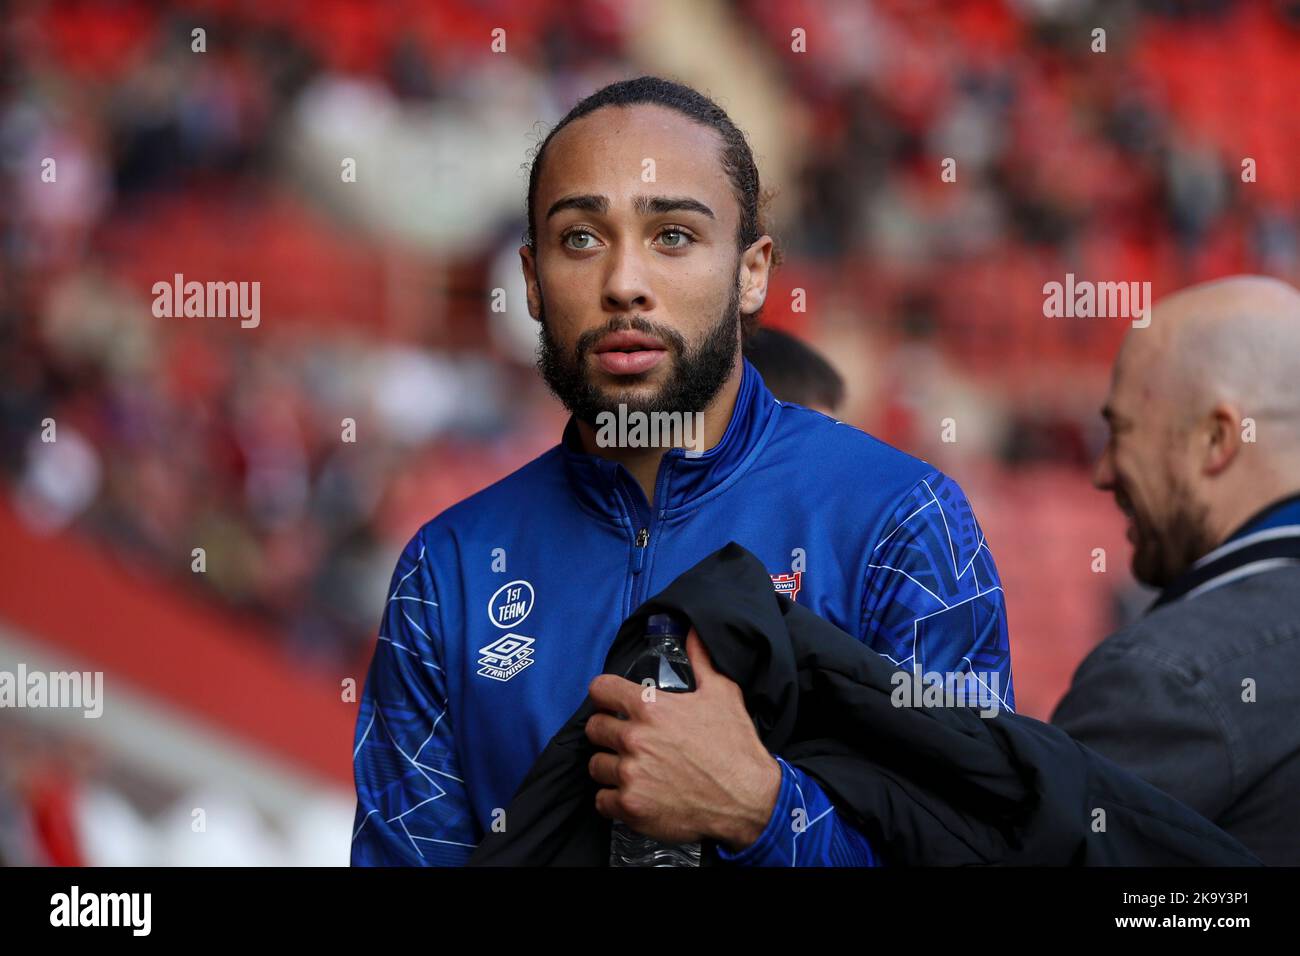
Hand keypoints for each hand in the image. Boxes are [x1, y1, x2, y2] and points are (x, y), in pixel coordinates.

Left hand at [584, 628, 780, 850]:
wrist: (749, 799)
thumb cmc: (735, 746)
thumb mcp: (722, 694)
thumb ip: (701, 660)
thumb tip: (694, 633)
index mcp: (651, 708)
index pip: (601, 690)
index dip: (605, 694)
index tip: (611, 703)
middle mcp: (635, 739)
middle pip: (594, 728)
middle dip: (608, 731)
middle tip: (627, 740)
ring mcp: (631, 775)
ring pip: (596, 765)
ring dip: (610, 766)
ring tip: (632, 769)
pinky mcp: (631, 807)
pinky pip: (601, 800)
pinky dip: (613, 799)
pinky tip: (634, 794)